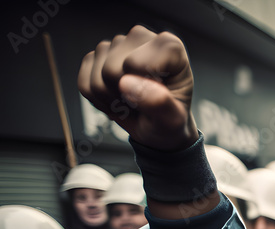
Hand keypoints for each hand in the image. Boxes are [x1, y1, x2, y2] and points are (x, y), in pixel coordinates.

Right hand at [78, 25, 197, 151]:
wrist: (156, 126)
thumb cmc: (169, 120)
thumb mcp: (173, 120)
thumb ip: (159, 102)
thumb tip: (126, 83)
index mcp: (169, 47)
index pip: (137, 63)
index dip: (140, 87)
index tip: (157, 95)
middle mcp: (141, 38)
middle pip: (111, 70)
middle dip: (123, 96)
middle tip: (141, 103)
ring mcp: (117, 44)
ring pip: (96, 76)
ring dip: (111, 100)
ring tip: (131, 102)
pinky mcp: (98, 55)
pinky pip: (84, 83)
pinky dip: (97, 100)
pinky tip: (116, 99)